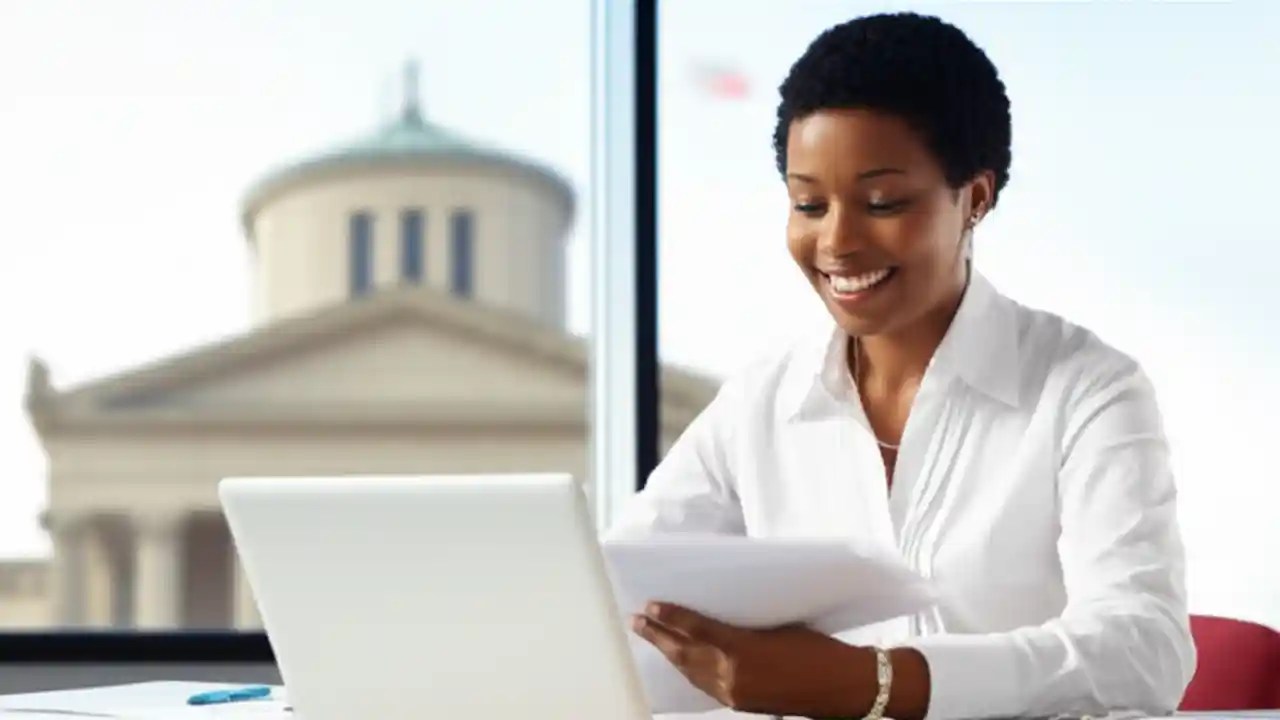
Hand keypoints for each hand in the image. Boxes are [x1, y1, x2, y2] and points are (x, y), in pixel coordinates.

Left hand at [631, 602, 874, 716]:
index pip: (696, 629)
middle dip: (659, 637)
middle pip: (685, 653)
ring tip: (652, 637)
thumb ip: (742, 627)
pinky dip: (690, 671)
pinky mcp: (740, 704)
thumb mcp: (778, 626)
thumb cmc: (816, 648)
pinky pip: (706, 686)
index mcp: (742, 648)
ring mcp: (734, 692)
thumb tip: (718, 619)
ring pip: (691, 672)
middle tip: (637, 621)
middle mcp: (731, 673)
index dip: (671, 617)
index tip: (651, 606)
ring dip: (670, 654)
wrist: (840, 686)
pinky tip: (682, 662)